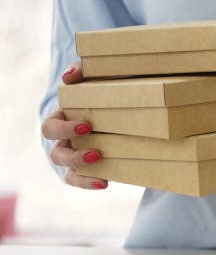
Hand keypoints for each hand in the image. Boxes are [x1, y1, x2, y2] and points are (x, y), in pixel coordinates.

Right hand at [41, 62, 107, 189]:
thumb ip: (80, 71)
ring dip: (81, 171)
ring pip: (66, 170)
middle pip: (56, 153)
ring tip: (102, 173)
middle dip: (73, 156)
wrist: (124, 103)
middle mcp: (64, 139)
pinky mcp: (87, 166)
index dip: (65, 129)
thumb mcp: (94, 76)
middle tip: (96, 153)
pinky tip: (104, 182)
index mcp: (63, 119)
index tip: (87, 126)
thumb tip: (68, 77)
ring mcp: (74, 154)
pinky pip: (79, 179)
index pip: (51, 127)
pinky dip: (87, 183)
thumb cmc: (102, 87)